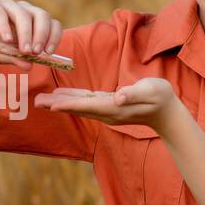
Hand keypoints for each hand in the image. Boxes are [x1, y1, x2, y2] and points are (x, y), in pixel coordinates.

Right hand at [0, 0, 63, 70]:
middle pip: (41, 15)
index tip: (49, 53)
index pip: (51, 23)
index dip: (53, 36)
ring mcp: (6, 5)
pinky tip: (6, 40)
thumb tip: (30, 65)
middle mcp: (21, 10)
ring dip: (26, 33)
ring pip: (23, 14)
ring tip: (24, 51)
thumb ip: (17, 59)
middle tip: (37, 53)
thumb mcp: (4, 57)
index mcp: (31, 21)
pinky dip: (5, 26)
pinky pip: (0, 12)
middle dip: (41, 35)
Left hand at [34, 77, 178, 131]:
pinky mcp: (108, 107)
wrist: (167, 113)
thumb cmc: (161, 98)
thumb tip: (118, 96)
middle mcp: (107, 112)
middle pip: (77, 108)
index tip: (52, 105)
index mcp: (114, 108)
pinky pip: (85, 104)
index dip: (69, 104)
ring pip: (79, 107)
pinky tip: (61, 97)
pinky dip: (72, 100)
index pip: (87, 106)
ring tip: (42, 101)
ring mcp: (107, 111)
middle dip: (57, 105)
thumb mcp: (150, 91)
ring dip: (60, 103)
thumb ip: (134, 93)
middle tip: (37, 102)